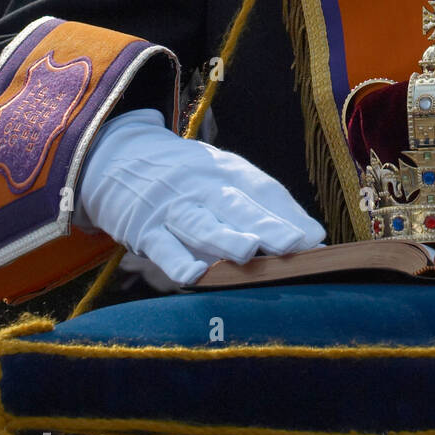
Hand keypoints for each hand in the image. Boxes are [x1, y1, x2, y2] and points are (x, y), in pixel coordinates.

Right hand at [77, 109, 325, 284]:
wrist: (119, 158)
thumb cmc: (190, 178)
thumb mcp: (225, 179)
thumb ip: (266, 209)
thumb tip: (316, 240)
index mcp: (228, 171)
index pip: (263, 189)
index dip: (289, 214)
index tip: (316, 239)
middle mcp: (203, 185)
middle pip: (237, 205)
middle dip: (265, 225)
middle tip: (293, 244)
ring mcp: (173, 207)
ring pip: (201, 223)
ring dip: (225, 238)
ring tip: (249, 252)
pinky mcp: (143, 229)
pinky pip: (161, 245)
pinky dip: (176, 260)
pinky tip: (193, 276)